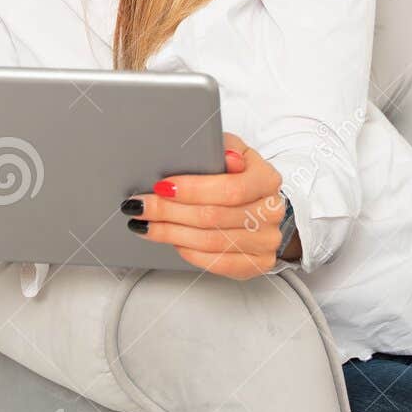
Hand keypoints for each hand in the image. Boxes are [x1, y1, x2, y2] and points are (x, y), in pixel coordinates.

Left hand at [121, 131, 294, 279]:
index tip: (161, 186)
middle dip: (169, 212)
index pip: (230, 189)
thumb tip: (227, 157)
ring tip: (145, 224)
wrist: (258, 204)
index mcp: (267, 179)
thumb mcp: (232, 151)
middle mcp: (271, 211)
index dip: (192, 190)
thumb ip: (225, 148)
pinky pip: (218, 264)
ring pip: (211, 242)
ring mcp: (267, 240)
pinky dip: (189, 252)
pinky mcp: (258, 263)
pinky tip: (171, 240)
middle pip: (213, 217)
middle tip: (139, 206)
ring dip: (171, 233)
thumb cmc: (238, 175)